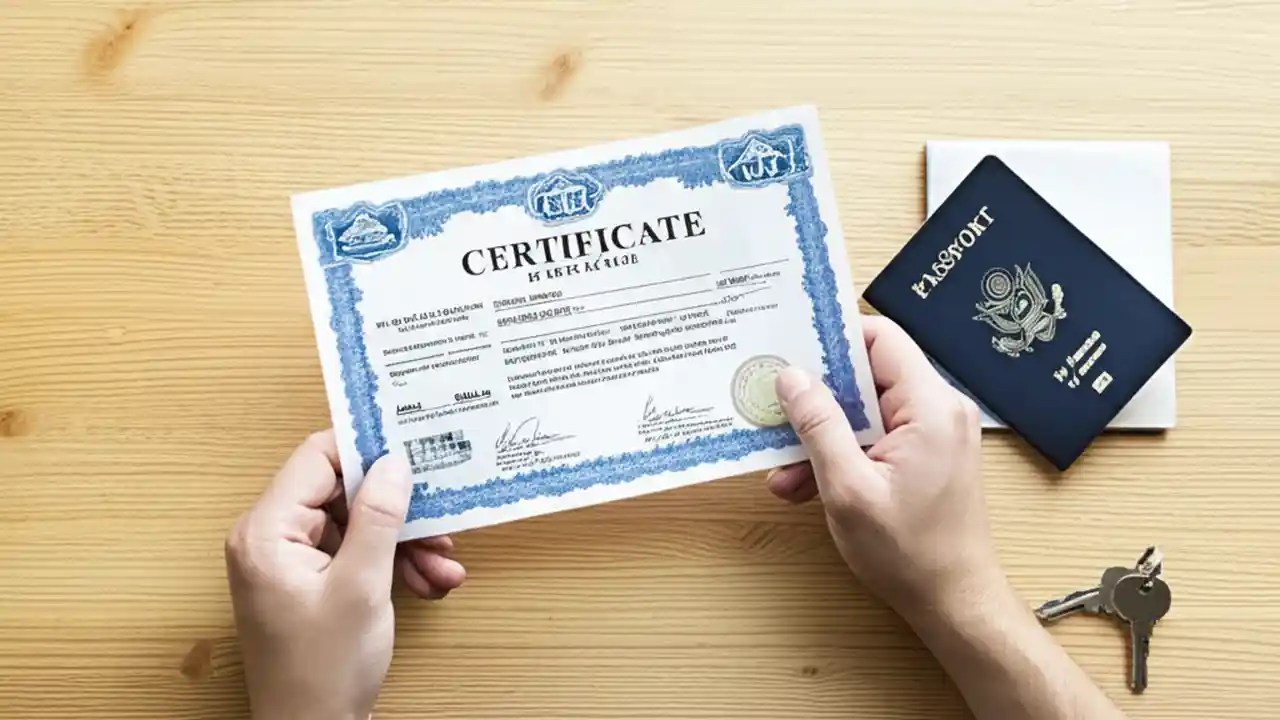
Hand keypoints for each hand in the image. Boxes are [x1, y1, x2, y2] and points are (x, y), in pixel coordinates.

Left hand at [225, 430, 465, 719]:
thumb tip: (394, 462)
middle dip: (396, 506)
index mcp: (267, 531)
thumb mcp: (362, 587)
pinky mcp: (308, 581)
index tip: (413, 446)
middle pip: (341, 491)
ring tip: (443, 561)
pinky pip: (353, 552)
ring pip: (355, 523)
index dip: (366, 449)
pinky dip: (391, 562)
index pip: (316, 458)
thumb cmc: (324, 671)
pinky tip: (428, 580)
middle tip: (442, 516)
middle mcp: (270, 538)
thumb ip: (378, 517)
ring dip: (402, 539)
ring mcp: (288, 561)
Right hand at [767, 316, 1001, 621]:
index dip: (833, 338)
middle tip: (773, 413)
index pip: (880, 337)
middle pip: (867, 375)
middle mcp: (939, 410)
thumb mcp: (848, 489)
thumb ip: (819, 426)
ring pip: (865, 411)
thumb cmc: (910, 553)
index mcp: (930, 406)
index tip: (790, 349)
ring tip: (783, 472)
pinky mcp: (925, 456)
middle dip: (816, 399)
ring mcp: (934, 433)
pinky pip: (875, 437)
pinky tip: (805, 484)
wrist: (955, 603)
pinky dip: (841, 455)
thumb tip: (792, 377)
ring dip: (822, 436)